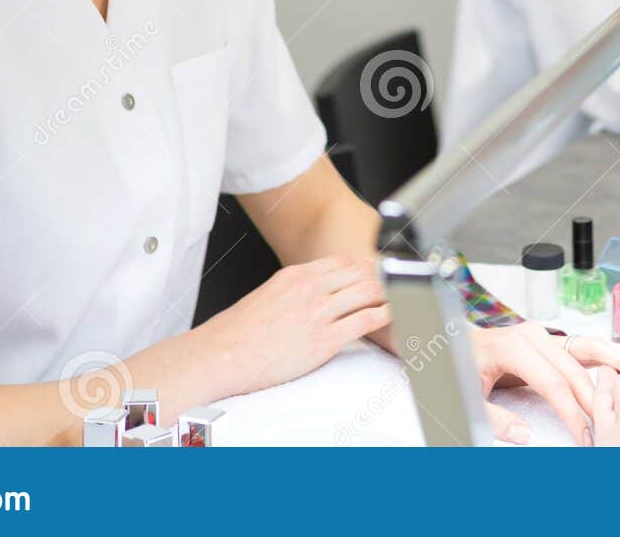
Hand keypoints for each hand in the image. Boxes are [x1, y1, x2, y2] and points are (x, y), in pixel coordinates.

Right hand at [196, 255, 390, 397]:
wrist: (218, 356)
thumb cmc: (234, 334)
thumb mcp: (265, 297)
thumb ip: (291, 292)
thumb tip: (304, 297)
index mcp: (294, 276)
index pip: (342, 262)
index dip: (363, 268)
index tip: (374, 274)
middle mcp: (309, 288)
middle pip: (359, 273)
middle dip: (379, 279)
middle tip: (394, 287)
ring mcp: (317, 312)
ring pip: (367, 292)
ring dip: (386, 296)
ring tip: (401, 300)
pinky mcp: (324, 339)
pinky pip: (365, 321)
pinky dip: (384, 317)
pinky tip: (393, 318)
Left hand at [469, 323, 619, 445]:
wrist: (454, 341)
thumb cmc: (463, 365)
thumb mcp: (470, 396)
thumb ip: (495, 419)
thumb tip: (525, 435)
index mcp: (515, 346)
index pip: (554, 384)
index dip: (572, 413)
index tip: (584, 437)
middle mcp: (534, 335)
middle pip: (577, 368)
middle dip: (599, 397)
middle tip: (619, 420)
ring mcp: (545, 334)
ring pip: (590, 347)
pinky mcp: (552, 339)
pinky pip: (585, 348)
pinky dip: (611, 357)